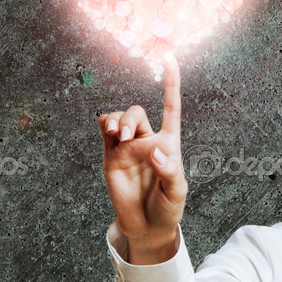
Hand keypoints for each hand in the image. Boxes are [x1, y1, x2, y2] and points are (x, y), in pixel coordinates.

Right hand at [99, 52, 186, 245]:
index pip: (170, 107)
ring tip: (116, 136)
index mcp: (169, 143)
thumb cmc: (168, 208)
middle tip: (126, 139)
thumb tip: (155, 151)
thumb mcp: (177, 192)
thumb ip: (170, 171)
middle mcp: (147, 140)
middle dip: (130, 120)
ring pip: (118, 119)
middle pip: (136, 113)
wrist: (147, 226)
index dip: (170, 82)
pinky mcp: (111, 157)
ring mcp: (127, 148)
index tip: (168, 56)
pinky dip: (104, 123)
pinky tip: (106, 127)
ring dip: (116, 121)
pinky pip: (105, 132)